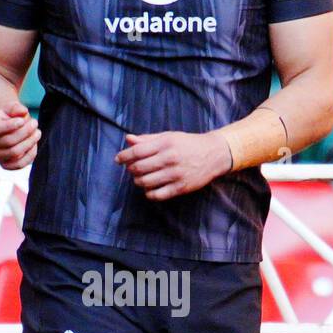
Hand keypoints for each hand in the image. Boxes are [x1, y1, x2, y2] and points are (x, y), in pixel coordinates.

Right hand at [0, 101, 39, 168]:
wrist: (9, 128)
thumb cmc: (11, 117)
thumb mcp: (13, 108)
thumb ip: (16, 108)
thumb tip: (23, 111)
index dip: (10, 125)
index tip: (23, 119)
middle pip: (8, 141)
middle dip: (25, 132)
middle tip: (35, 124)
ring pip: (14, 153)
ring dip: (29, 143)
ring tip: (37, 133)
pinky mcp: (5, 165)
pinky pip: (18, 164)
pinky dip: (29, 155)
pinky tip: (34, 145)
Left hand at [115, 129, 231, 200]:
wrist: (214, 154)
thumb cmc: (187, 144)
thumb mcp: (168, 137)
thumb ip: (147, 139)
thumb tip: (128, 139)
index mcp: (166, 144)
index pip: (137, 151)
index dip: (124, 156)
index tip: (118, 159)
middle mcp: (170, 158)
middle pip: (139, 168)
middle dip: (131, 169)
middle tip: (132, 168)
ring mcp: (176, 174)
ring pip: (145, 182)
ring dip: (138, 181)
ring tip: (140, 178)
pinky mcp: (181, 187)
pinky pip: (157, 195)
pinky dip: (149, 193)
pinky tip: (150, 188)